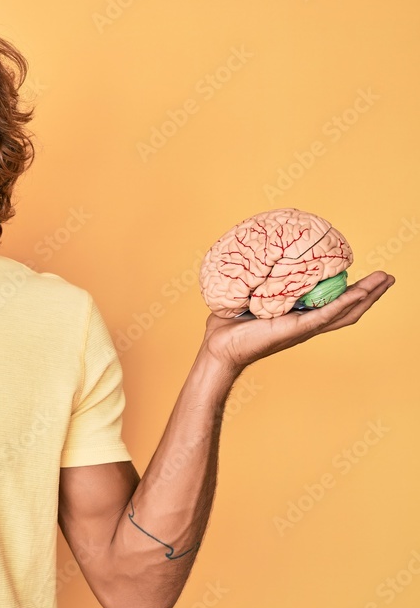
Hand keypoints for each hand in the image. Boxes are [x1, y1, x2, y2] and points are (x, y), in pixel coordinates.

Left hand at [200, 271, 394, 373]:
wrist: (219, 346)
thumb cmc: (229, 326)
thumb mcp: (248, 299)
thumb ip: (256, 284)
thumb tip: (255, 261)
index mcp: (299, 317)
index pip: (332, 305)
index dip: (352, 293)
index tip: (365, 278)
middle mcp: (307, 324)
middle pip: (348, 310)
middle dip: (370, 294)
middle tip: (387, 277)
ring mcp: (304, 328)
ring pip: (344, 312)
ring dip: (367, 296)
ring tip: (384, 281)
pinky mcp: (297, 329)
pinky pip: (326, 315)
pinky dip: (345, 303)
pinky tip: (359, 292)